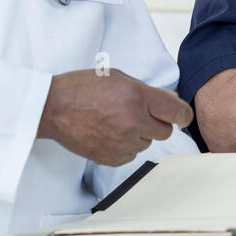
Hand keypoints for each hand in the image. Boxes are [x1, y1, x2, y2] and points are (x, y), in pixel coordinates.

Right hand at [38, 69, 192, 166]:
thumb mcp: (119, 78)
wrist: (53, 108)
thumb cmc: (82, 88)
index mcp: (138, 97)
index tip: (181, 116)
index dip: (182, 115)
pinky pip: (131, 155)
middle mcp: (134, 121)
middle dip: (157, 122)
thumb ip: (148, 91)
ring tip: (116, 121)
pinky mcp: (112, 157)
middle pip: (165, 131)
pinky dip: (125, 146)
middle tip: (138, 114)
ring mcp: (123, 142)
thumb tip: (171, 100)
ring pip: (147, 143)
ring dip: (139, 134)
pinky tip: (108, 132)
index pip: (178, 113)